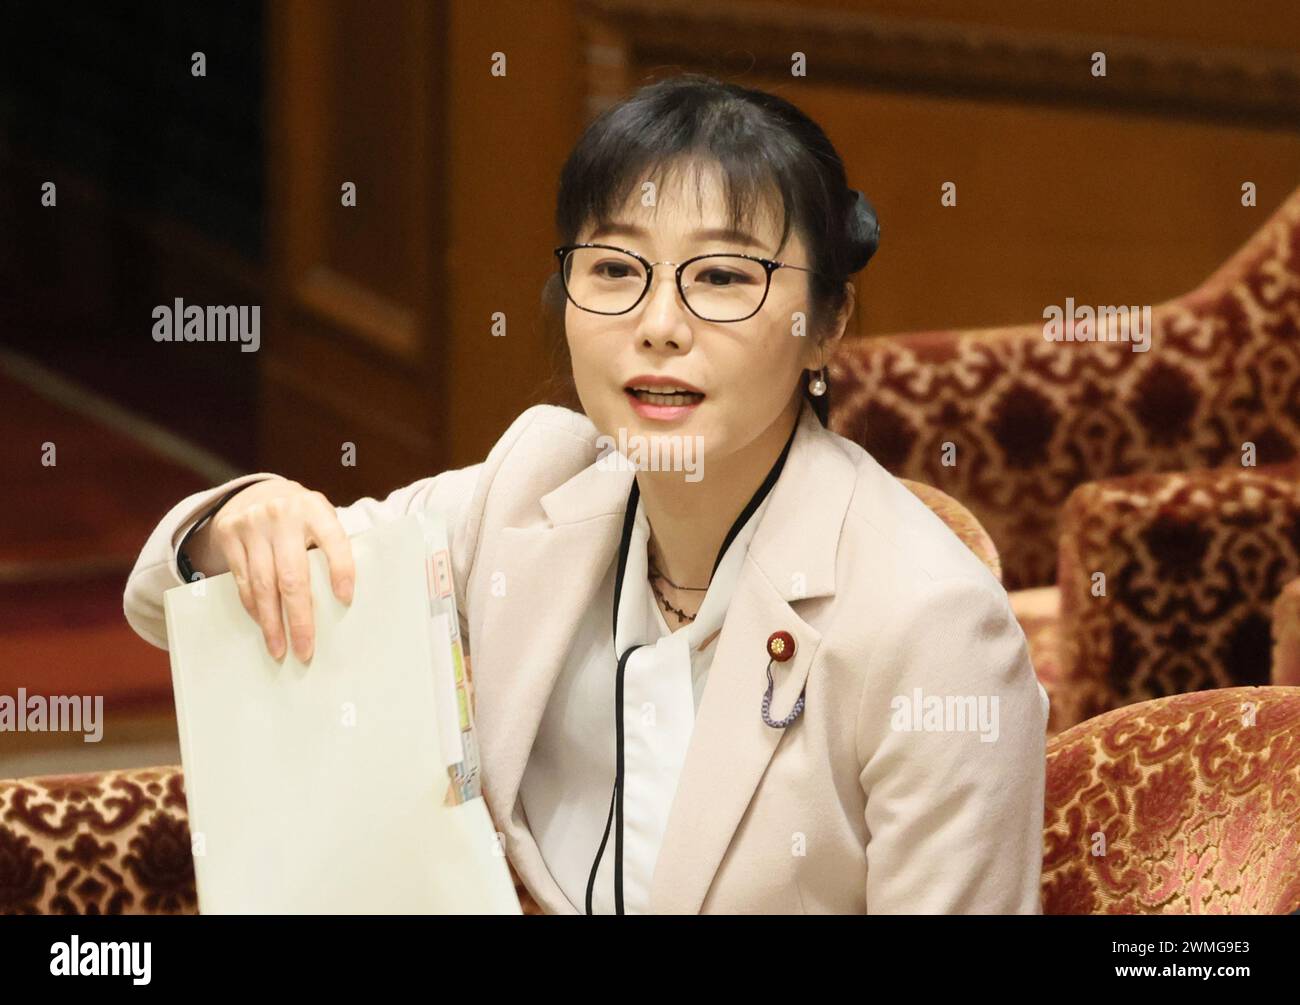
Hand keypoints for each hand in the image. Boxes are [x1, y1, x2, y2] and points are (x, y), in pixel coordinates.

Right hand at [189, 478, 353, 660]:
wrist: (256, 492)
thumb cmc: (300, 517)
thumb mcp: (319, 518)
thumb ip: (328, 546)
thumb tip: (341, 599)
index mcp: (314, 508)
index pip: (333, 541)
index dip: (340, 570)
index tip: (345, 600)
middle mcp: (282, 514)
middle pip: (292, 575)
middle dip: (299, 617)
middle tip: (305, 649)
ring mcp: (252, 523)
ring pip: (262, 583)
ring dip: (271, 622)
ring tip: (279, 648)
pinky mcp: (229, 534)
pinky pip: (242, 580)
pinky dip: (253, 606)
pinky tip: (263, 623)